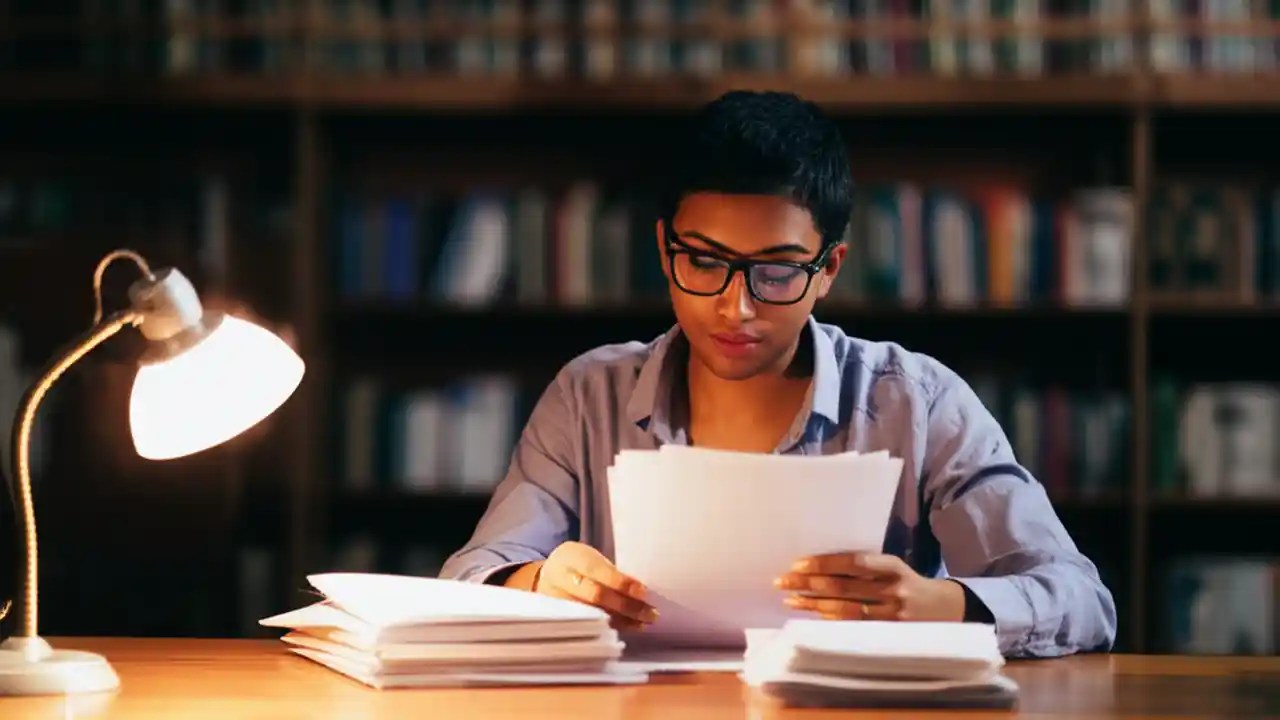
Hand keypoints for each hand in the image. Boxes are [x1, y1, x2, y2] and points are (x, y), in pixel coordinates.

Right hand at [532, 542, 658, 630]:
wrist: (547, 577)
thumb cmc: (578, 565)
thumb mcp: (589, 557)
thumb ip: (609, 570)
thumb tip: (641, 589)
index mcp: (569, 556)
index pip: (595, 570)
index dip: (620, 582)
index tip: (644, 592)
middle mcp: (560, 578)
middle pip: (594, 595)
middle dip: (625, 605)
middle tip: (650, 612)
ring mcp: (558, 601)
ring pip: (594, 613)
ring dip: (624, 619)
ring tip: (646, 621)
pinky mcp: (562, 618)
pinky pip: (592, 625)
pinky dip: (615, 625)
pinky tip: (633, 626)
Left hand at [775, 552, 965, 621]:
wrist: (943, 609)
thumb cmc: (906, 582)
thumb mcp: (891, 567)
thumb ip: (863, 566)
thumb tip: (818, 567)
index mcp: (891, 565)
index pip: (852, 562)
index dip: (823, 563)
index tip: (797, 565)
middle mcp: (893, 588)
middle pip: (843, 586)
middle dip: (808, 584)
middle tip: (782, 581)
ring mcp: (892, 614)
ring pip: (845, 609)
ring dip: (813, 605)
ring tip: (790, 600)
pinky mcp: (889, 633)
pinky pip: (854, 627)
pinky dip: (830, 620)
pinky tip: (813, 615)